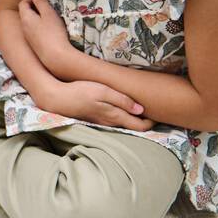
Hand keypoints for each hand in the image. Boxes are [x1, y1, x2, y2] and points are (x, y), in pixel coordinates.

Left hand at [18, 0, 74, 77]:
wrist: (56, 57)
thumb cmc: (53, 33)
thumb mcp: (48, 13)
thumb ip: (41, 1)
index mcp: (25, 18)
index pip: (23, 3)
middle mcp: (24, 28)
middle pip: (26, 13)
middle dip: (36, 6)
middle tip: (49, 4)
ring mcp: (28, 38)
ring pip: (30, 23)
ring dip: (38, 17)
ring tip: (52, 15)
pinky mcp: (35, 45)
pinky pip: (35, 31)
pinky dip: (40, 26)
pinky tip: (52, 29)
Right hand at [35, 79, 155, 130]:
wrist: (57, 98)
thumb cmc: (80, 91)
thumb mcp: (103, 91)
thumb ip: (122, 100)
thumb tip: (141, 109)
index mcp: (115, 116)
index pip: (140, 126)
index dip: (152, 122)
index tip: (161, 114)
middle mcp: (110, 122)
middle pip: (133, 127)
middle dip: (146, 121)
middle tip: (157, 112)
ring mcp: (102, 122)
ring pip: (124, 124)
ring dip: (135, 119)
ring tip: (144, 110)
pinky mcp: (95, 118)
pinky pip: (115, 121)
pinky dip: (124, 117)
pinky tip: (124, 109)